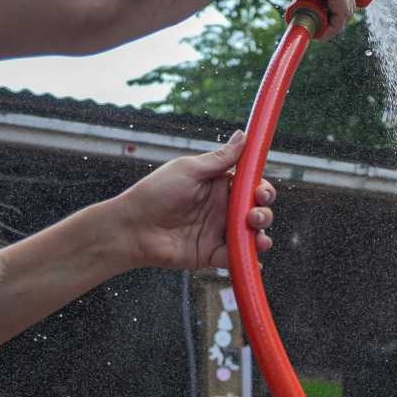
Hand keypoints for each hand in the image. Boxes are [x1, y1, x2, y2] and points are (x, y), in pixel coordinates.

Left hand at [106, 132, 275, 269]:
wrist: (133, 229)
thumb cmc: (155, 193)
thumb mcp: (190, 170)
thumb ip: (221, 158)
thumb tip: (244, 135)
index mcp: (217, 186)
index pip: (250, 186)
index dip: (262, 189)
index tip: (261, 193)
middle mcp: (221, 209)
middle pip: (255, 210)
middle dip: (264, 213)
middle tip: (253, 215)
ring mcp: (218, 232)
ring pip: (251, 235)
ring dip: (261, 235)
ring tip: (257, 237)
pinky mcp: (212, 254)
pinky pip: (237, 258)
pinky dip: (250, 261)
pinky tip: (256, 261)